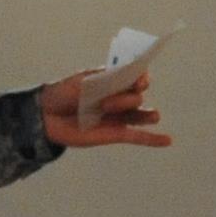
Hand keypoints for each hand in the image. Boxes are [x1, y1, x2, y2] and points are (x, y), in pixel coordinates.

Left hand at [41, 68, 173, 149]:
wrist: (47, 115)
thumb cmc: (65, 93)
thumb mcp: (84, 81)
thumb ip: (108, 79)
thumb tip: (132, 76)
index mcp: (113, 80)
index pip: (137, 76)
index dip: (141, 77)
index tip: (138, 79)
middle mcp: (120, 97)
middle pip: (137, 95)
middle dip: (126, 98)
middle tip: (105, 103)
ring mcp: (120, 116)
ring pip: (142, 114)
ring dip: (146, 114)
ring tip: (150, 116)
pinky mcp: (116, 133)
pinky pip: (139, 137)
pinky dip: (153, 139)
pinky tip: (168, 140)